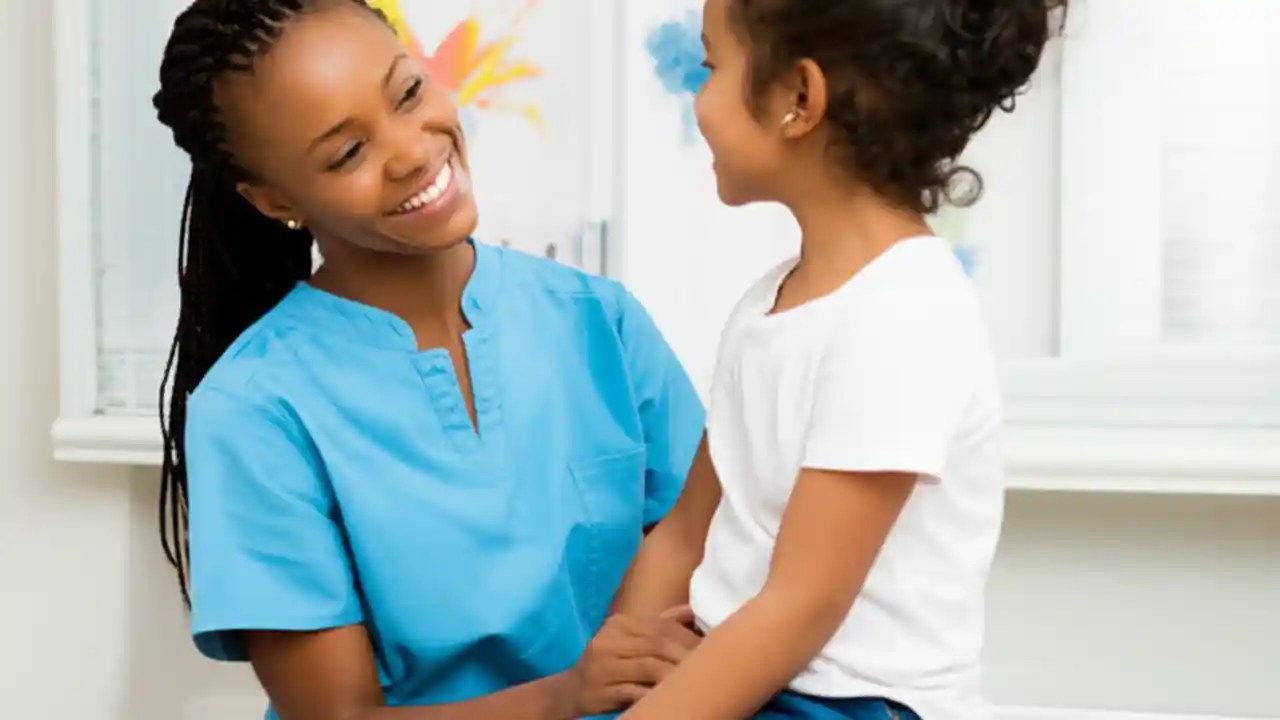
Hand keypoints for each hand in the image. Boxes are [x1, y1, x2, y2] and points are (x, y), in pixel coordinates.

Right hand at [565, 607, 701, 715]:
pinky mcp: (599, 692)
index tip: (712, 650)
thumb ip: (659, 624)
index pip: (661, 626)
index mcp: (618, 624)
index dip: (689, 638)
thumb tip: (692, 610)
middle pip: (658, 644)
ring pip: (649, 667)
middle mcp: (608, 640)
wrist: (571, 691)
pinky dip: (655, 694)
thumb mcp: (629, 640)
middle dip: (687, 656)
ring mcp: (602, 666)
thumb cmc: (609, 665)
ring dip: (676, 675)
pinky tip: (671, 697)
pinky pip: (635, 692)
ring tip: (696, 682)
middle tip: (710, 668)